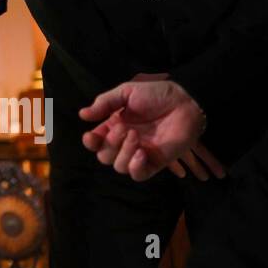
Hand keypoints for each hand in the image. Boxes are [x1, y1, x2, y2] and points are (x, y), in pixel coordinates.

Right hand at [79, 79, 225, 181]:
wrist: (185, 101)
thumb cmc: (156, 95)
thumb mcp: (126, 92)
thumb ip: (104, 103)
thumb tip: (82, 115)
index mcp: (114, 127)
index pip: (95, 143)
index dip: (90, 142)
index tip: (91, 136)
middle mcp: (124, 143)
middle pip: (104, 157)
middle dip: (110, 144)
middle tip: (124, 128)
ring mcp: (140, 154)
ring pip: (119, 167)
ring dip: (123, 152)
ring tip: (136, 135)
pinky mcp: (156, 163)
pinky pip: (139, 175)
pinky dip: (135, 167)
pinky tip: (142, 152)